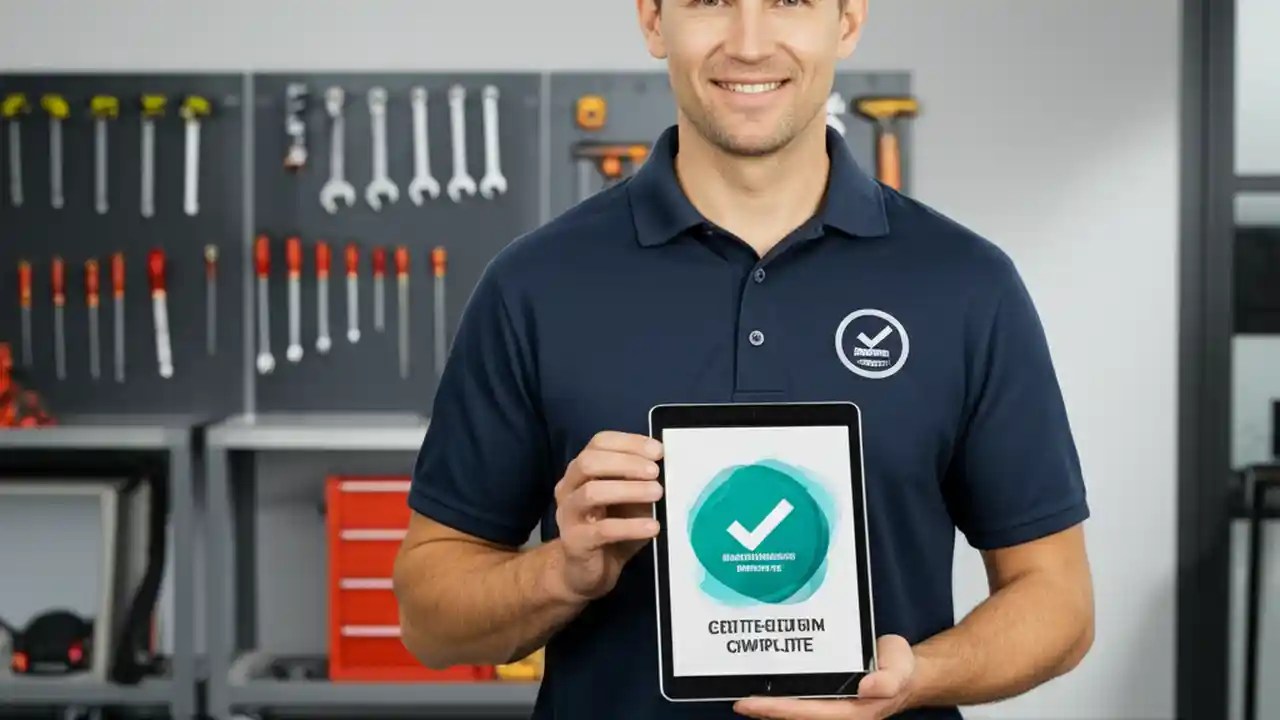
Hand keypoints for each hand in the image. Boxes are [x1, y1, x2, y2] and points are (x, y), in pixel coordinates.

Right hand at [549, 431, 664, 601]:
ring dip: (628, 490)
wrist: (585, 572)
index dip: (629, 442)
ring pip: (591, 492)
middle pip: (589, 462)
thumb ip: (641, 482)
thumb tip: (667, 467)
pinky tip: (652, 527)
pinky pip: (602, 530)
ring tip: (657, 493)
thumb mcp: (630, 501)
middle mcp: (568, 487)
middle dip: (626, 463)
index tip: (658, 451)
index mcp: (581, 470)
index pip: (599, 443)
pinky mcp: (574, 541)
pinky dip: (630, 526)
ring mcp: (568, 514)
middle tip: (656, 472)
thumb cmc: (612, 529)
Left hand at [734, 635, 916, 719]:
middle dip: (767, 712)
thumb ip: (887, 680)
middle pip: (796, 717)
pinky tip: (766, 692)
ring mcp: (833, 707)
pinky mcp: (830, 697)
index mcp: (852, 711)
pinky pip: (803, 702)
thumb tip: (867, 687)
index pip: (809, 713)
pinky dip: (783, 699)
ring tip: (744, 701)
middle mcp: (839, 712)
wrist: (908, 672)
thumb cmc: (901, 668)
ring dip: (772, 708)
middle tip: (739, 704)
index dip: (779, 709)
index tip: (754, 704)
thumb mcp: (899, 669)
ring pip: (797, 712)